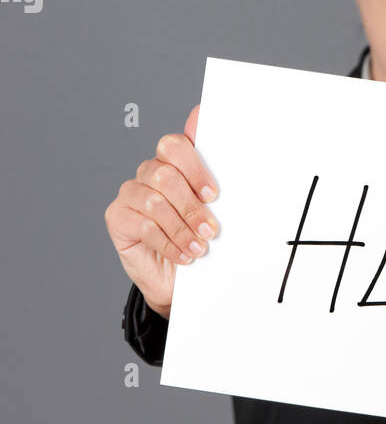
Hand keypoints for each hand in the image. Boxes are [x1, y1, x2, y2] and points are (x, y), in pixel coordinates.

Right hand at [104, 104, 219, 319]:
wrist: (174, 277)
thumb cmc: (194, 238)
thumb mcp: (210, 212)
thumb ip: (213, 187)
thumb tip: (231, 169)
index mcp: (172, 163)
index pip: (174, 146)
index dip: (194, 168)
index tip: (212, 195)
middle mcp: (148, 173)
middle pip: (164, 175)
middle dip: (191, 206)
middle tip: (209, 230)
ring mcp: (130, 193)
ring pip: (154, 202)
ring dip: (181, 229)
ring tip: (198, 248)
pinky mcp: (117, 216)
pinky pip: (143, 226)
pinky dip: (168, 243)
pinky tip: (182, 255)